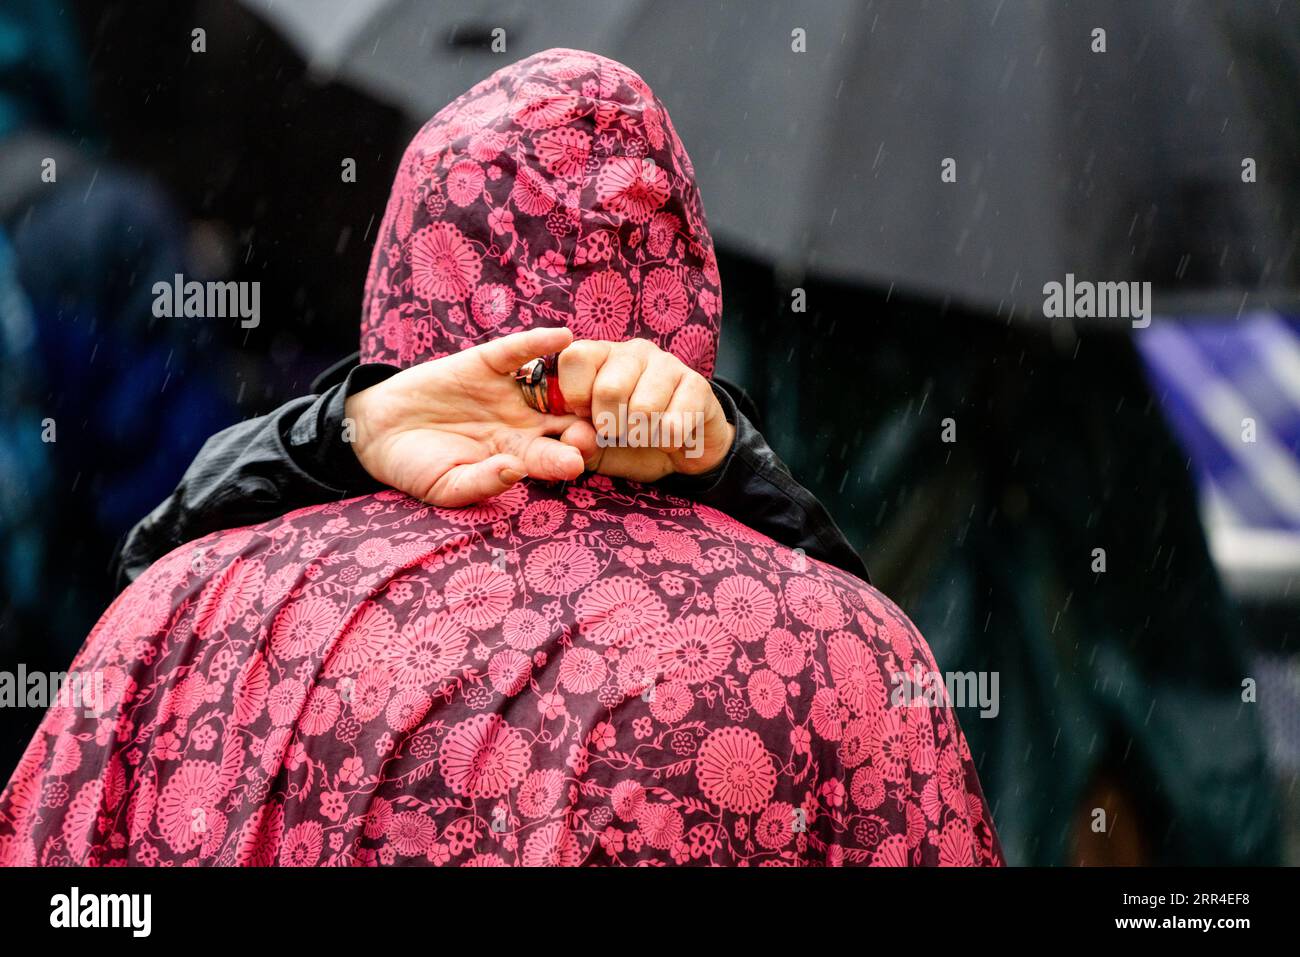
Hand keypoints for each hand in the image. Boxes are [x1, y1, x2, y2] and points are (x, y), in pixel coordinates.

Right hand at [344, 327, 585, 505]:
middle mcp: (524, 422)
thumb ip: (483, 482)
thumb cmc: (418, 468)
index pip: (555, 458)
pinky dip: (538, 342)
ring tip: (594, 379)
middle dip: (583, 421)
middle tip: (595, 423)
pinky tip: (562, 336)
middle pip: (566, 420)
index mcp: (520, 456)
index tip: (578, 462)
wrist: (379, 432)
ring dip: (574, 381)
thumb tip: (515, 473)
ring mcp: (509, 391)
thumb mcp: (447, 485)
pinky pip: (517, 351)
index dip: (568, 459)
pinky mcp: (487, 363)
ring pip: (551, 384)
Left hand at [555, 338, 734, 481]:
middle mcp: (633, 352)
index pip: (575, 357)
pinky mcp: (697, 384)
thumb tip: (573, 437)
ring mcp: (668, 364)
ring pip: (644, 409)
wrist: (681, 455)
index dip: (576, 395)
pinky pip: (675, 424)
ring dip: (642, 436)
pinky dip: (668, 442)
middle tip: (620, 432)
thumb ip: (576, 442)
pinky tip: (671, 435)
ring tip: (646, 433)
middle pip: (608, 389)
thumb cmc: (629, 443)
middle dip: (611, 426)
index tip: (586, 414)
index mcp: (601, 357)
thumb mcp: (594, 447)